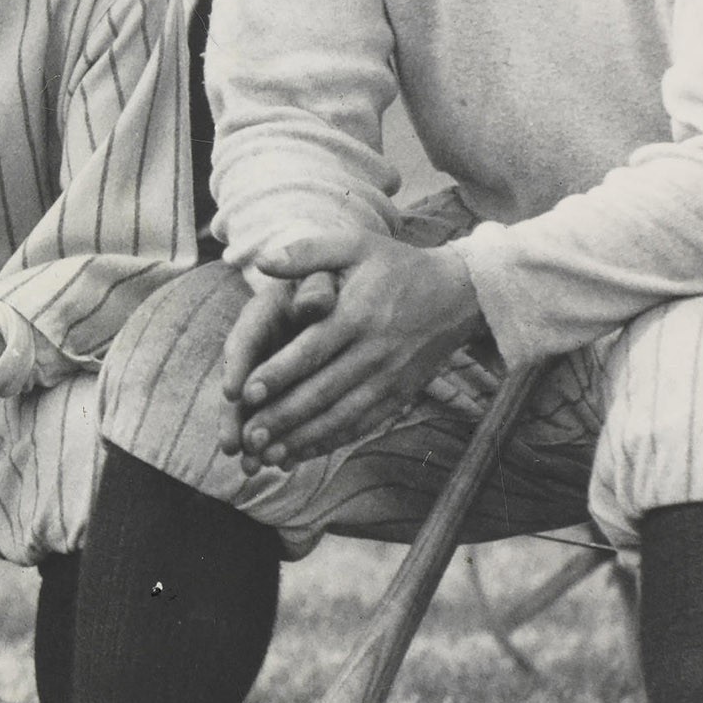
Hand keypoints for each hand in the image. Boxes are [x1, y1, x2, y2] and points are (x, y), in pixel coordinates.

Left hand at [223, 233, 484, 468]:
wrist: (457, 294)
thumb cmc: (396, 266)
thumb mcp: (355, 245)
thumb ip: (306, 252)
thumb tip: (262, 261)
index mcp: (357, 315)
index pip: (311, 351)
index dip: (278, 374)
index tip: (245, 393)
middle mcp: (374, 352)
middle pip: (323, 392)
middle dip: (283, 417)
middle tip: (249, 437)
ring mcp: (389, 379)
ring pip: (341, 416)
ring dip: (304, 439)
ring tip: (269, 456)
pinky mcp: (399, 396)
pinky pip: (361, 425)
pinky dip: (330, 442)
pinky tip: (301, 454)